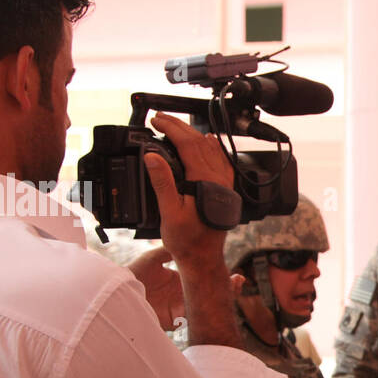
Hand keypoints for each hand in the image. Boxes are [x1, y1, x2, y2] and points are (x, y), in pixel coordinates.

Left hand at [126, 246, 246, 329]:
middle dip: (227, 289)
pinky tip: (211, 304)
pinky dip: (202, 315)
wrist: (117, 292)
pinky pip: (190, 320)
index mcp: (179, 280)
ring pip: (204, 308)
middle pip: (208, 294)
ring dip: (219, 301)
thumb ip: (170, 251)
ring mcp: (178, 309)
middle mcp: (181, 295)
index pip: (203, 279)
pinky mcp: (172, 322)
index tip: (234, 273)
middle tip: (238, 281)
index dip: (218, 277)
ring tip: (230, 289)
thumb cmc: (133, 274)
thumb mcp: (153, 258)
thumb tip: (187, 240)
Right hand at [145, 112, 234, 270]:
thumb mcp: (169, 212)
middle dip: (179, 126)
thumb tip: (152, 157)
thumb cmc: (187, 241)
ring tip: (175, 125)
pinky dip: (211, 148)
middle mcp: (219, 180)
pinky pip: (221, 162)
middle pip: (200, 142)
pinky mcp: (224, 191)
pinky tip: (208, 142)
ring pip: (211, 149)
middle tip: (161, 118)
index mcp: (206, 182)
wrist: (203, 259)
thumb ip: (162, 182)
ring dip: (193, 134)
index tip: (156, 120)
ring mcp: (224, 184)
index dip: (171, 128)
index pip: (188, 145)